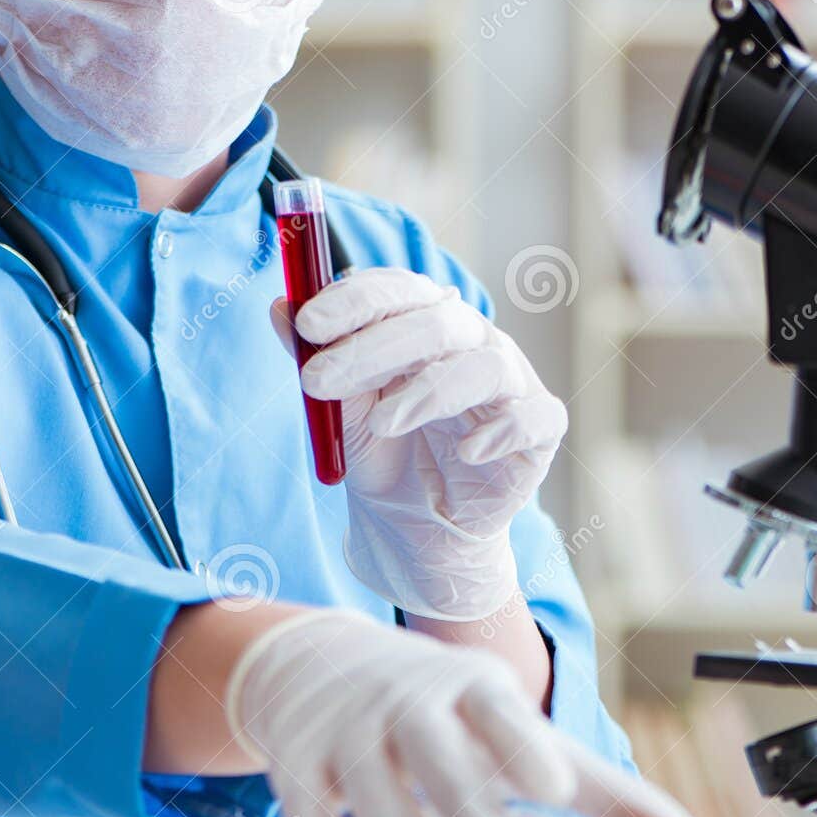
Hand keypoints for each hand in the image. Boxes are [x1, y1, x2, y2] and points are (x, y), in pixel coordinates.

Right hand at [226, 610, 708, 816]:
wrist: (318, 663)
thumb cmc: (446, 714)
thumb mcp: (518, 735)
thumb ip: (603, 794)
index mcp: (473, 691)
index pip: (499, 710)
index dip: (523, 744)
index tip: (554, 786)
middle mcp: (409, 702)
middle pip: (434, 745)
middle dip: (464, 797)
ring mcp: (349, 726)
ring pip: (367, 778)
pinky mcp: (298, 754)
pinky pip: (304, 800)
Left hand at [272, 268, 567, 620]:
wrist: (415, 527)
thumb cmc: (382, 451)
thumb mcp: (338, 409)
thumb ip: (314, 358)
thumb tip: (277, 306)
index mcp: (423, 320)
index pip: (398, 290)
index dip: (355, 301)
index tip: (307, 324)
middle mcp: (472, 341)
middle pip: (437, 323)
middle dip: (374, 349)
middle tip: (318, 381)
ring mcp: (510, 384)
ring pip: (485, 367)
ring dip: (431, 392)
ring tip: (383, 424)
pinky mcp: (539, 433)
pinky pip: (534, 419)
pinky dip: (505, 430)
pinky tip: (469, 452)